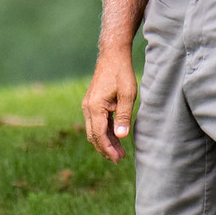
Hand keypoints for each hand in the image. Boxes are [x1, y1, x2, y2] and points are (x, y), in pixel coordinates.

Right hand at [82, 46, 137, 162]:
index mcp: (94, 107)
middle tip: (120, 159)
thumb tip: (121, 136)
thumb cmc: (121, 72)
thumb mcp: (127, 94)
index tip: (118, 159)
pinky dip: (105, 132)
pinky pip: (97, 122)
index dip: (108, 149)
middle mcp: (88, 108)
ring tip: (120, 152)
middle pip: (94, 136)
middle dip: (106, 149)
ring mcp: (89, 106)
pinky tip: (116, 138)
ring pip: (95, 130)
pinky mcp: (93, 103)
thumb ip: (123, 116)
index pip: (99, 135)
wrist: (112, 55)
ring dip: (106, 142)